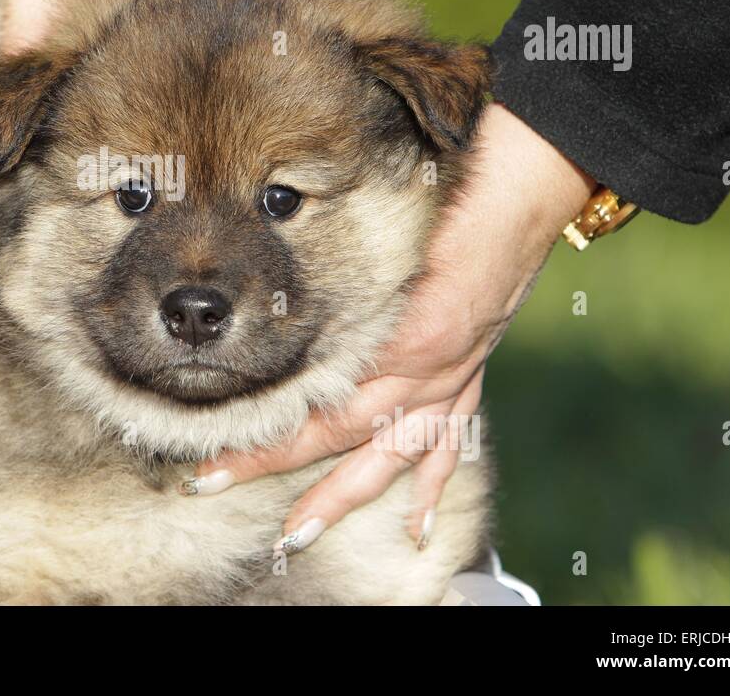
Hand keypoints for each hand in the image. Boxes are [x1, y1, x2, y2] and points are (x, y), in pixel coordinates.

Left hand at [184, 104, 594, 550]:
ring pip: (388, 456)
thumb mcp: (382, 245)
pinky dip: (430, 484)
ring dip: (342, 497)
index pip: (316, 411)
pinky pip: (450, 443)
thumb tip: (265, 311)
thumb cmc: (447, 206)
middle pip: (338, 438)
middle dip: (274, 467)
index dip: (262, 441)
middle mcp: (423, 372)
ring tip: (300, 534)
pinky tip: (417, 524)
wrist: (518, 194)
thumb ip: (334, 287)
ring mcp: (449, 379)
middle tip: (214, 485)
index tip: (211, 458)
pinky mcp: (468, 375)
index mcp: (395, 343)